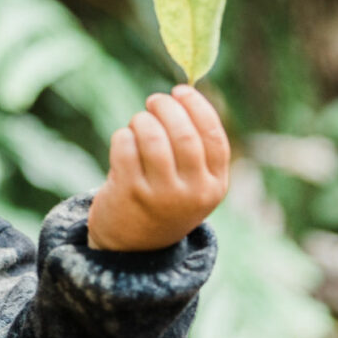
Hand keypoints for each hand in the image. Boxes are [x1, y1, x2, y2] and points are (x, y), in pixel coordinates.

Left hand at [87, 86, 229, 250]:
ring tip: (138, 122)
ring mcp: (161, 196)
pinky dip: (123, 136)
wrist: (132, 246)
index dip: (197, 107)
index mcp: (215, 186)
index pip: (213, 136)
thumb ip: (195, 148)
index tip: (181, 90)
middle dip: (167, 108)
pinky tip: (124, 141)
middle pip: (184, 135)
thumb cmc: (164, 200)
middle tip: (155, 100)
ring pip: (153, 139)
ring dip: (142, 120)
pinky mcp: (129, 193)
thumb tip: (185, 93)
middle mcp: (192, 193)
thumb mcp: (191, 183)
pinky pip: (126, 147)